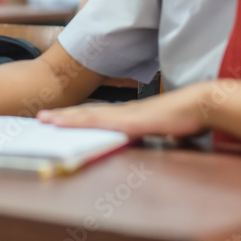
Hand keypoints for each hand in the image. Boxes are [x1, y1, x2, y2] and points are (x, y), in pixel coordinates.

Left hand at [37, 82, 211, 138]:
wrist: (200, 104)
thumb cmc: (185, 117)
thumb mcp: (162, 128)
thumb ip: (150, 131)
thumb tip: (145, 136)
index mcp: (128, 114)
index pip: (96, 115)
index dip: (76, 116)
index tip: (58, 118)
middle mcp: (123, 111)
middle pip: (87, 113)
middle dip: (63, 116)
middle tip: (40, 117)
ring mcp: (126, 115)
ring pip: (89, 116)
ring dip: (67, 118)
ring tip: (46, 119)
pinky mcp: (131, 121)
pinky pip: (102, 122)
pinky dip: (84, 123)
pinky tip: (73, 124)